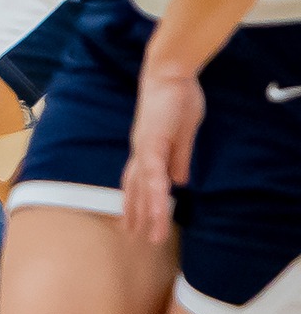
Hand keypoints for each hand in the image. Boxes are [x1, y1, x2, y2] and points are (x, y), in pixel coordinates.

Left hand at [122, 63, 202, 244]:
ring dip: (148, 212)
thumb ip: (178, 158)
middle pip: (135, 189)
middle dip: (136, 215)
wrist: (169, 73)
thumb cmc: (175, 100)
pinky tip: (158, 206)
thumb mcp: (181, 136)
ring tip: (152, 236)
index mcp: (147, 150)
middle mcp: (140, 152)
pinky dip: (154, 190)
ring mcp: (145, 147)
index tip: (132, 224)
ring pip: (145, 186)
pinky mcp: (154, 140)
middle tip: (134, 239)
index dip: (134, 203)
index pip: (138, 183)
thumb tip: (178, 182)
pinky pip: (154, 171)